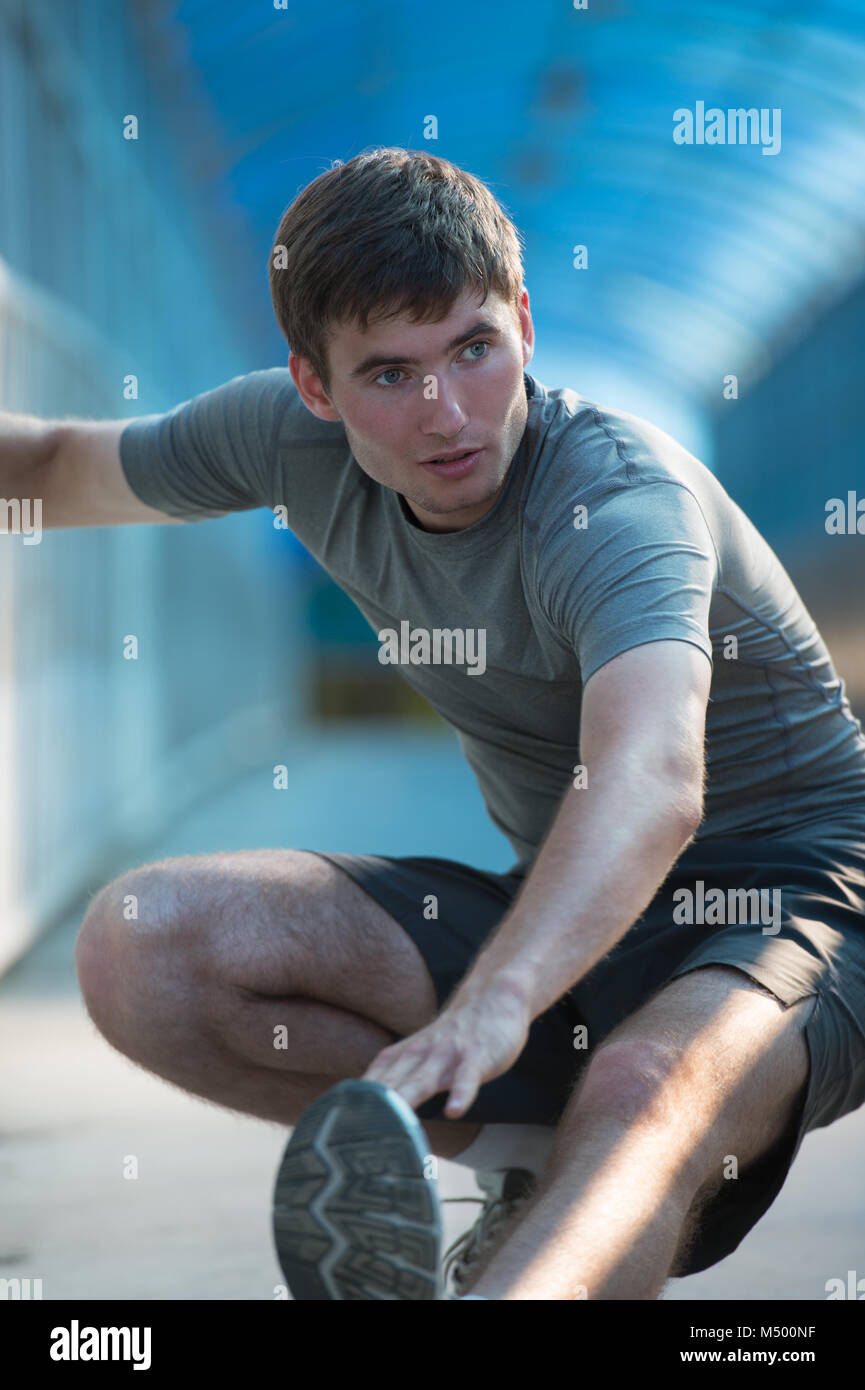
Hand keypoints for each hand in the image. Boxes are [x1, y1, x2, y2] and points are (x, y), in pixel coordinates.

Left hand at [361, 976, 532, 1118]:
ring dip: (409, 1097)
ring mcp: (449, 1054)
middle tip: (355, 1131)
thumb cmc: (453, 1038)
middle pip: (393, 1082)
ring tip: (394, 1120)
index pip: (373, 1082)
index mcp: (404, 1056)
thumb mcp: (421, 1055)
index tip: (337, 1129)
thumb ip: (400, 1080)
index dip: (355, 1105)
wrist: (492, 996)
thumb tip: (376, 1112)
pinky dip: (462, 1093)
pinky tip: (455, 1111)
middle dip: (374, 1106)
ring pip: (425, 1078)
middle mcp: (421, 1054)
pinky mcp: (477, 1057)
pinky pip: (468, 1077)